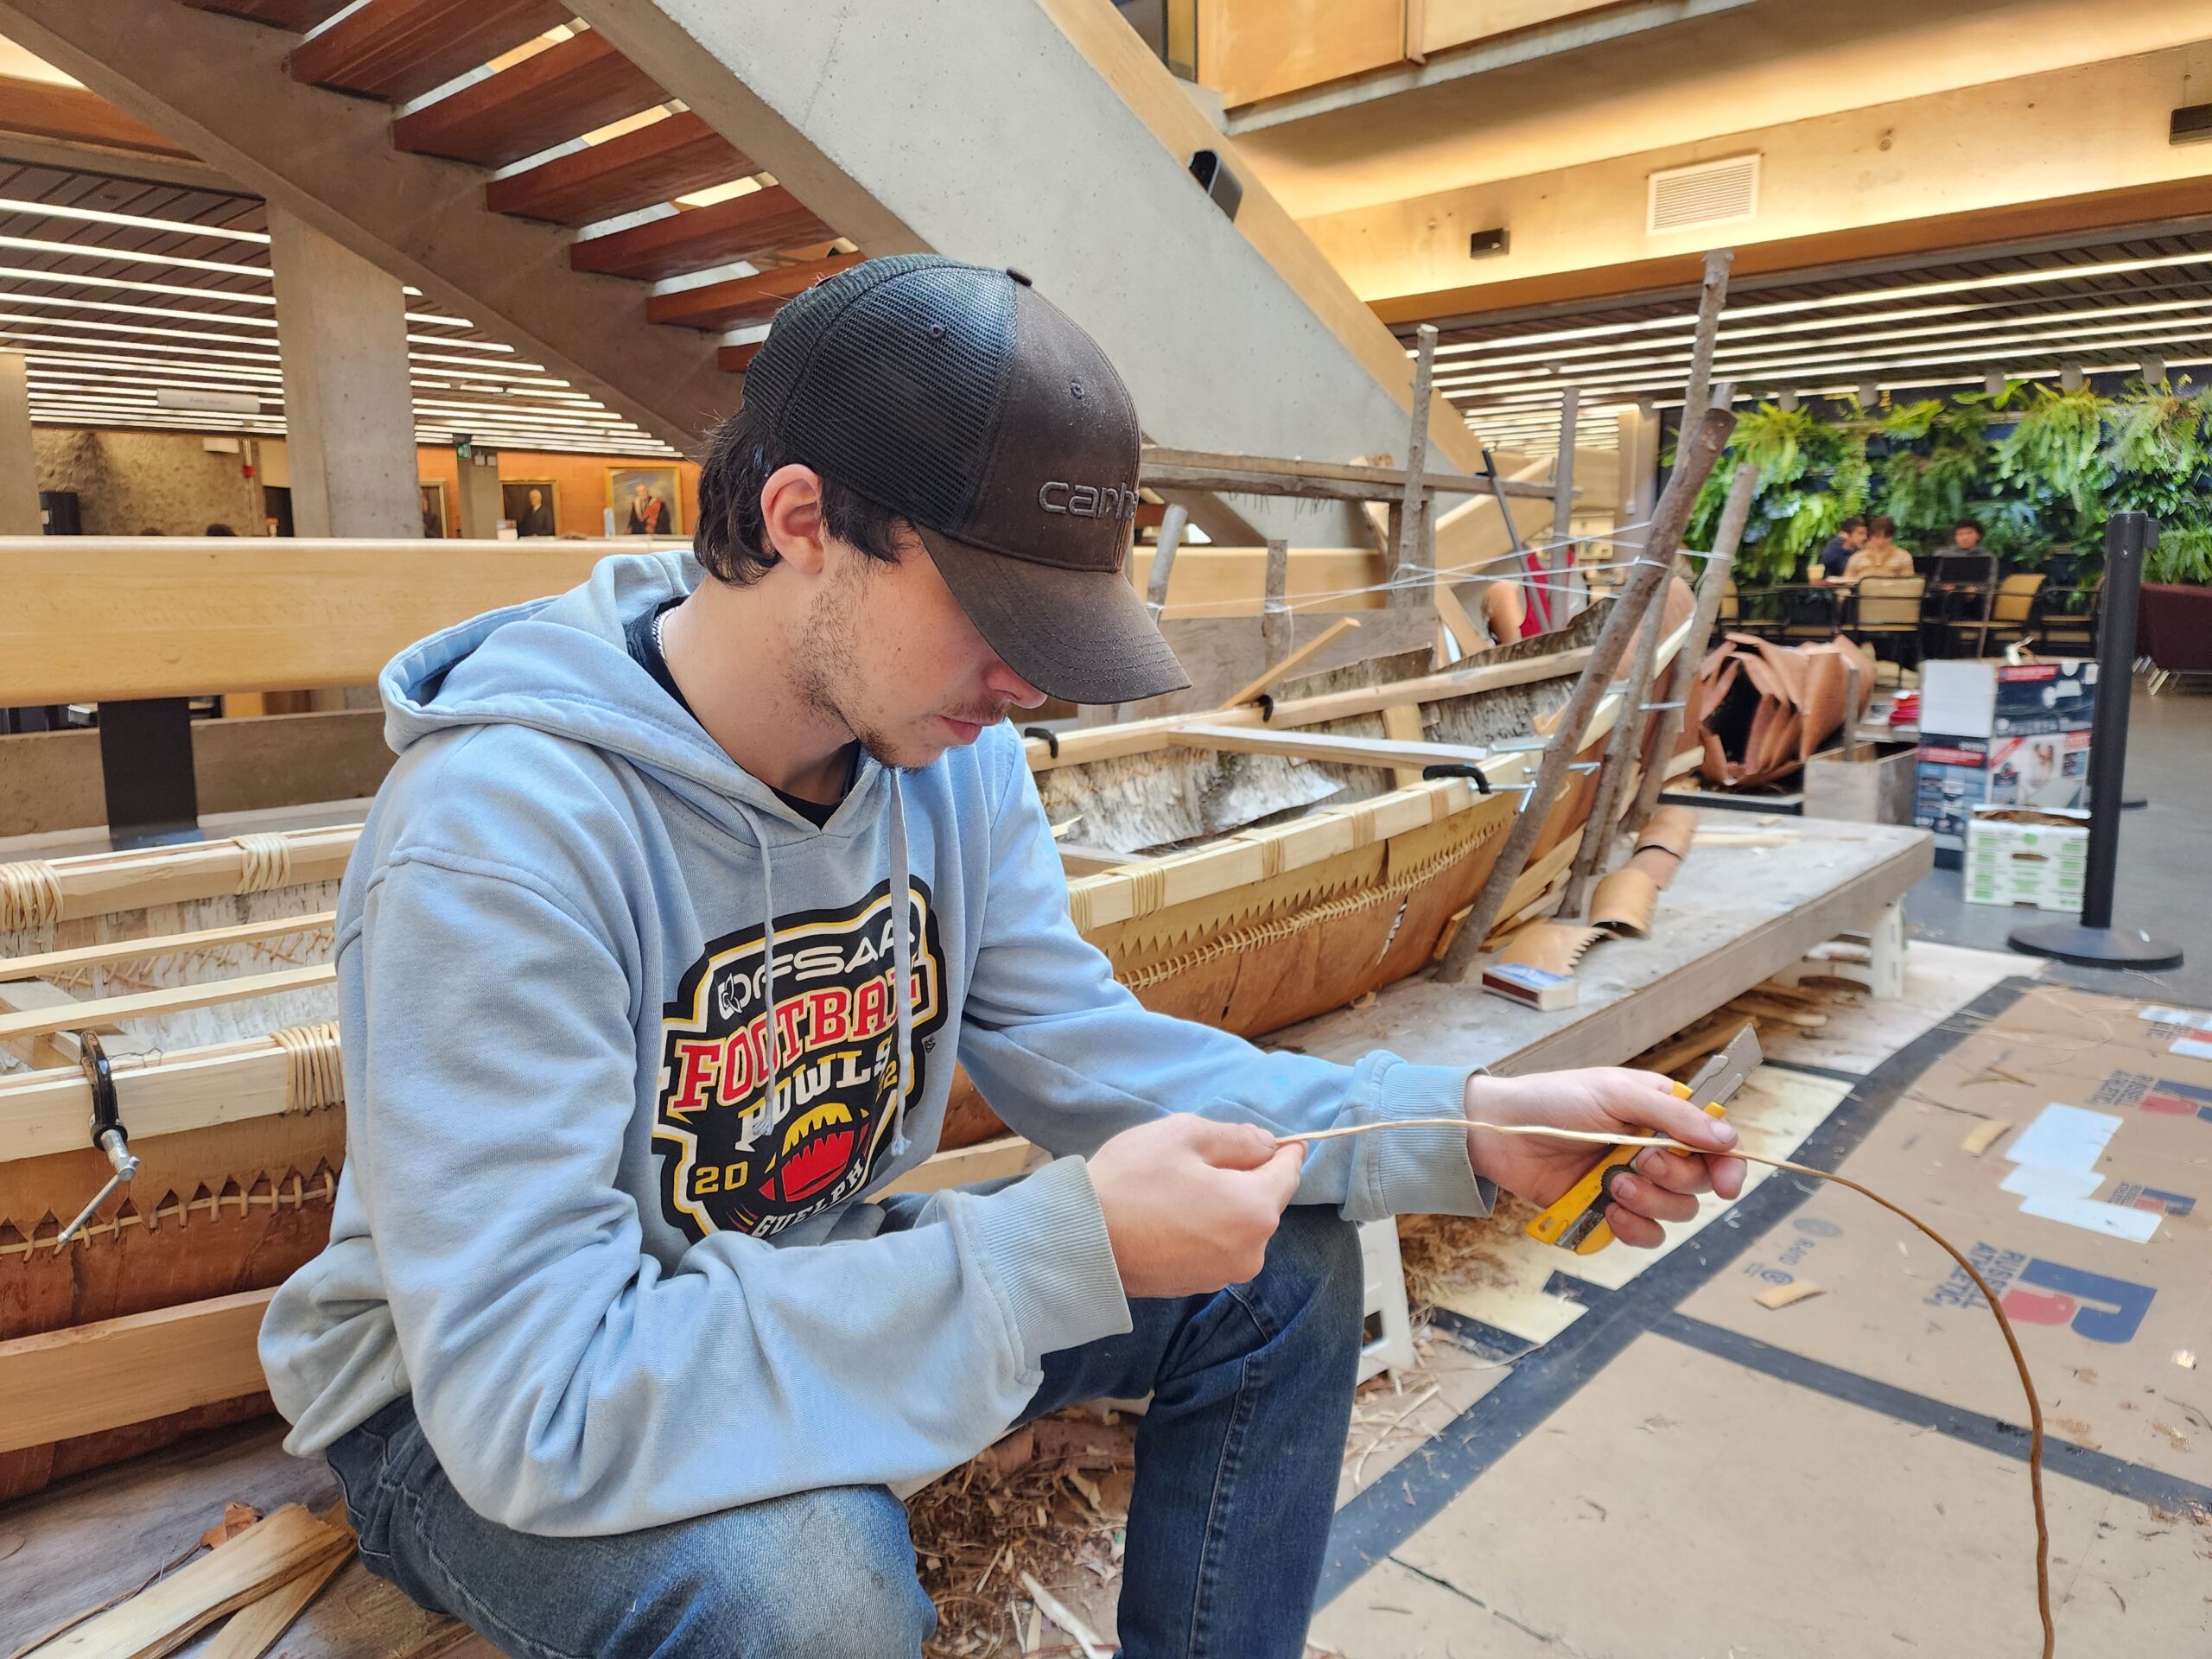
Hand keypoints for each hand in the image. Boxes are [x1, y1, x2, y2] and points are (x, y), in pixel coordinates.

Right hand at [1087, 1116, 1305, 1298]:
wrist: (1078, 1243)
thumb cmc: (1131, 1181)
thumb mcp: (1184, 1135)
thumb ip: (1236, 1137)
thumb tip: (1268, 1145)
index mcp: (1254, 1210)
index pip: (1288, 1172)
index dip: (1284, 1150)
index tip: (1280, 1138)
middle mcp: (1251, 1251)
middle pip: (1263, 1201)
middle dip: (1245, 1176)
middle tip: (1202, 1157)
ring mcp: (1223, 1274)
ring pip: (1238, 1225)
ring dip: (1223, 1204)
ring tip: (1178, 1187)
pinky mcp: (1197, 1286)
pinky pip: (1216, 1246)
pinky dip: (1205, 1228)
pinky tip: (1169, 1214)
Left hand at [1463, 1069, 1745, 1249]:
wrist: (1503, 1134)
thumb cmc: (1555, 1100)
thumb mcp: (1616, 1094)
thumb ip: (1673, 1115)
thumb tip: (1727, 1139)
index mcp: (1663, 1114)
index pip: (1716, 1144)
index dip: (1728, 1165)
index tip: (1725, 1182)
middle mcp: (1654, 1150)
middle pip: (1700, 1182)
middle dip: (1675, 1178)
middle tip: (1640, 1161)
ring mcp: (1633, 1183)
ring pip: (1676, 1212)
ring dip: (1650, 1202)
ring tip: (1612, 1184)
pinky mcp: (1610, 1211)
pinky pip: (1645, 1234)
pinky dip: (1633, 1228)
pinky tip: (1610, 1210)